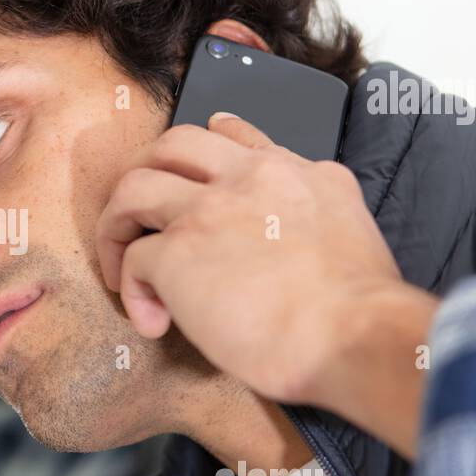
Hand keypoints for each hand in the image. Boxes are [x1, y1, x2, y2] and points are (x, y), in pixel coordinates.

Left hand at [96, 113, 414, 407]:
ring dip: (117, 229)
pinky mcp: (178, 253)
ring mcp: (208, 211)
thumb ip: (317, 211)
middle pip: (172, 145)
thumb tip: (304, 226)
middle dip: (144, 177)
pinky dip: (132, 292)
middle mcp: (248, 179)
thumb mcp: (352, 229)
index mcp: (296, 174)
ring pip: (133, 190)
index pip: (237, 138)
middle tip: (137, 217)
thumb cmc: (359, 310)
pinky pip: (133, 259)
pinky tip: (153, 322)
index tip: (190, 163)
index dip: (206, 147)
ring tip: (122, 270)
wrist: (355, 336)